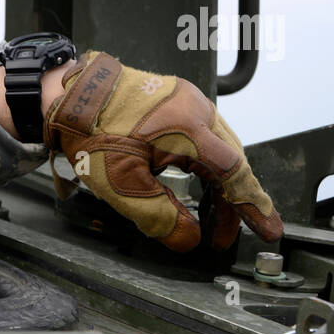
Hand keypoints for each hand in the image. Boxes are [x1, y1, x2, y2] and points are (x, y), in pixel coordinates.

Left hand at [42, 51, 282, 251]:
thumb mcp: (120, 185)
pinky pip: (201, 136)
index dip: (253, 206)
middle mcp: (196, 108)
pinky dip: (203, 166)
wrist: (65, 94)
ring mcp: (186, 100)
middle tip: (225, 236)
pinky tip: (195, 186)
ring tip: (210, 219)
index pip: (234, 173)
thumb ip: (159, 216)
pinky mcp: (173, 99)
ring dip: (217, 185)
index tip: (269, 230)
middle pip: (230, 162)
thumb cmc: (89, 132)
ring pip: (217, 149)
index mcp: (190, 128)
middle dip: (232, 203)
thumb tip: (189, 240)